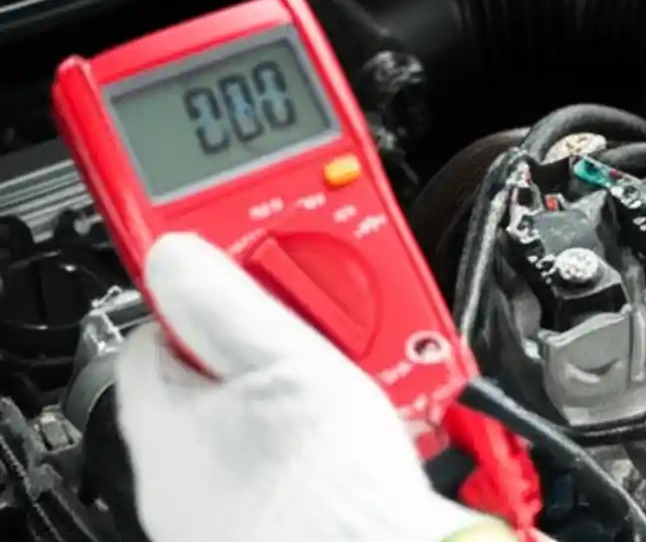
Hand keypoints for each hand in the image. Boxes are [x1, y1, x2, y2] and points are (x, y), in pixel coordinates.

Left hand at [115, 233, 513, 541]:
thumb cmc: (324, 494)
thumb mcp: (284, 363)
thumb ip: (227, 300)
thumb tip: (175, 251)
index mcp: (163, 416)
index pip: (159, 320)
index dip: (207, 278)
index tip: (243, 252)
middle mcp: (181, 467)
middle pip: (220, 364)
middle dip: (277, 330)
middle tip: (326, 313)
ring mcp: (227, 500)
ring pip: (262, 410)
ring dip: (308, 380)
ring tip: (362, 366)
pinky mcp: (277, 521)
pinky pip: (293, 453)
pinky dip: (326, 432)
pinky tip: (365, 426)